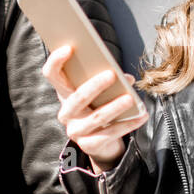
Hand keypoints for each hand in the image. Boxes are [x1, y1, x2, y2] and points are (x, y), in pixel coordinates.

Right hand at [42, 44, 148, 170]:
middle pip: (77, 98)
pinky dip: (128, 124)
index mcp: (64, 94)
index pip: (52, 75)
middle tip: (112, 74)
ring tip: (131, 98)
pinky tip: (141, 115)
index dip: (56, 61)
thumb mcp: (98, 93)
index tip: (69, 48)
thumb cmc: (100, 107)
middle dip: (95, 86)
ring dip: (115, 107)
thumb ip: (105, 81)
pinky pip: (111, 133)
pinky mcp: (89, 145)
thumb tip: (125, 79)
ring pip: (97, 117)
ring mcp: (75, 131)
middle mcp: (66, 113)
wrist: (101, 142)